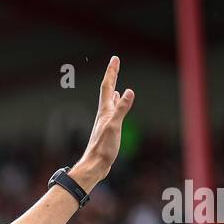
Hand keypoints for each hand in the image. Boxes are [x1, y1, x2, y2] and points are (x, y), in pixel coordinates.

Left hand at [72, 55, 134, 188]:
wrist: (95, 165)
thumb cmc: (103, 148)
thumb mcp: (114, 126)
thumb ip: (121, 109)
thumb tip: (128, 91)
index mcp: (105, 111)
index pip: (108, 86)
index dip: (111, 72)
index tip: (115, 58)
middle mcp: (104, 114)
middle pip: (108, 91)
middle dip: (112, 76)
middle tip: (115, 63)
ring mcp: (106, 122)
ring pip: (110, 102)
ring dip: (114, 90)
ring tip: (116, 84)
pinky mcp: (108, 130)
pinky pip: (113, 112)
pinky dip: (117, 105)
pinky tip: (117, 106)